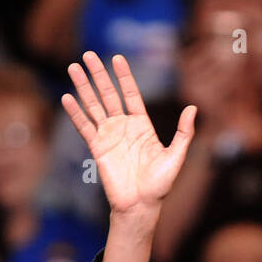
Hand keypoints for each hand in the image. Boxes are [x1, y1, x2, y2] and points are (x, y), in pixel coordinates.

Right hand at [62, 52, 196, 220]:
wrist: (141, 206)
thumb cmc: (160, 185)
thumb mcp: (176, 156)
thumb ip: (184, 132)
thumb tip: (193, 108)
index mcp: (142, 126)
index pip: (131, 95)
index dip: (124, 77)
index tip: (118, 58)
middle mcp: (124, 128)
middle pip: (108, 95)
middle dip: (98, 75)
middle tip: (88, 54)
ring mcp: (109, 136)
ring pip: (93, 106)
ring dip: (83, 87)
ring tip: (73, 67)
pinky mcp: (98, 149)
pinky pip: (85, 127)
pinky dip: (76, 113)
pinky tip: (68, 97)